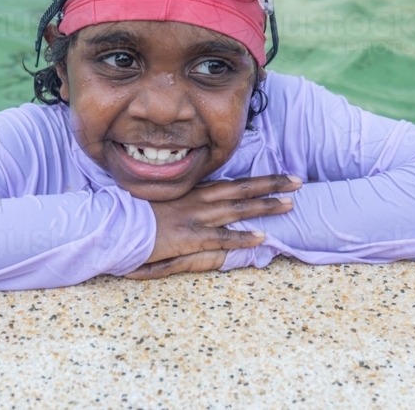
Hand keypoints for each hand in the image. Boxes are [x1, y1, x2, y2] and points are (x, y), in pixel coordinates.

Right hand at [124, 174, 300, 279]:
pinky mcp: (189, 237)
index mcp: (193, 191)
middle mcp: (198, 200)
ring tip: (289, 204)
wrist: (116, 224)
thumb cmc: (136, 213)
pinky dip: (241, 237)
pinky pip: (220, 237)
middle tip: (298, 181)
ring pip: (237, 209)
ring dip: (264, 206)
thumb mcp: (162, 200)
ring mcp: (195, 218)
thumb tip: (202, 201)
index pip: (232, 182)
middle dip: (272, 184)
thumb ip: (184, 200)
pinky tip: (261, 238)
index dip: (259, 179)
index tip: (281, 175)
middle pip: (242, 189)